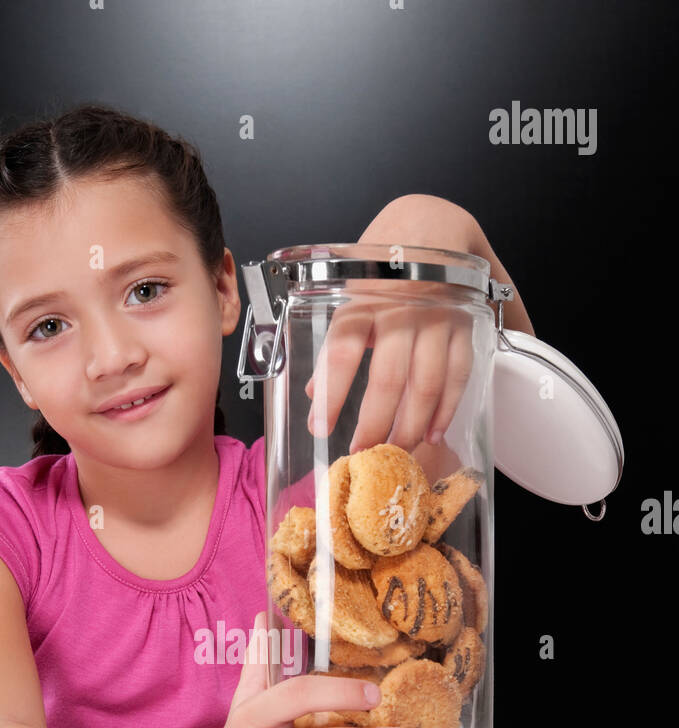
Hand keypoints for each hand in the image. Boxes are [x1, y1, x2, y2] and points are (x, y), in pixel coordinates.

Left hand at [306, 198, 481, 455]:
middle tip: (363, 453)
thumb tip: (313, 392)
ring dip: (413, 423)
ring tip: (399, 451)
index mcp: (362, 300)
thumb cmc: (381, 265)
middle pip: (388, 377)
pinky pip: (459, 372)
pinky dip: (448, 407)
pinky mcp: (464, 324)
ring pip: (427, 381)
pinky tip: (435, 431)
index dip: (331, 392)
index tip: (320, 428)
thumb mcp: (347, 294)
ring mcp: (436, 317)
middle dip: (376, 422)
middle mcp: (400, 309)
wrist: (430, 224)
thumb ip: (334, 343)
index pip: (341, 351)